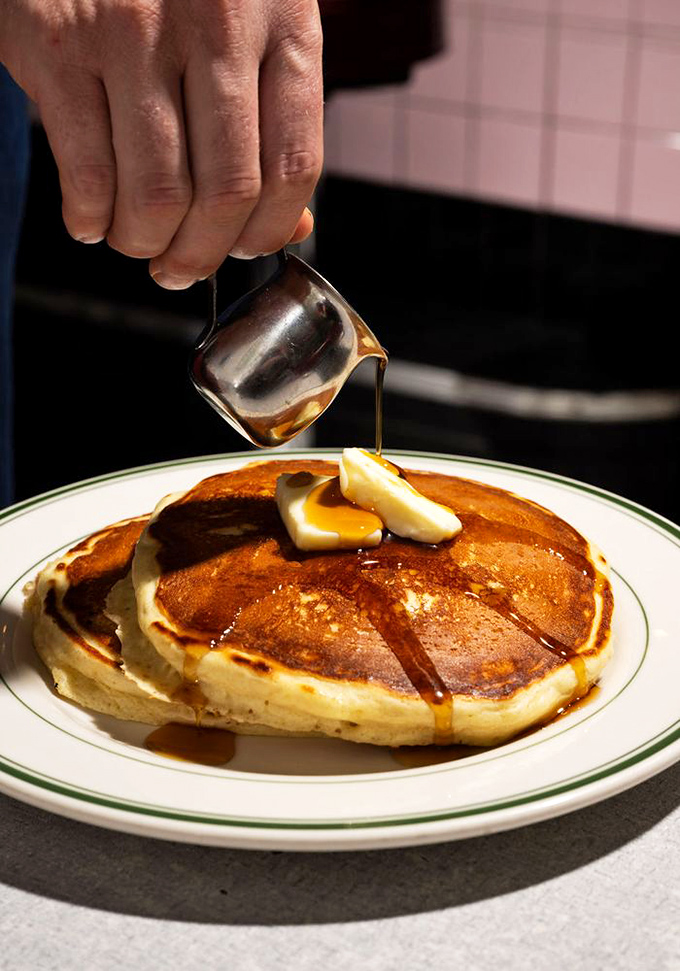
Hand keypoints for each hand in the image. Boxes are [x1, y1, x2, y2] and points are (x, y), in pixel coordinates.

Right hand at [0, 0, 322, 288]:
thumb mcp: (256, 33)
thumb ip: (275, 126)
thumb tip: (291, 229)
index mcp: (283, 22)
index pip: (292, 165)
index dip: (269, 230)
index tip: (245, 249)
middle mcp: (216, 22)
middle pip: (227, 192)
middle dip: (201, 254)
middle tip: (180, 267)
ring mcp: (133, 30)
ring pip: (158, 194)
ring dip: (145, 243)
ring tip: (137, 241)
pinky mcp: (59, 42)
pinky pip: (88, 173)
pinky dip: (90, 219)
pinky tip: (91, 220)